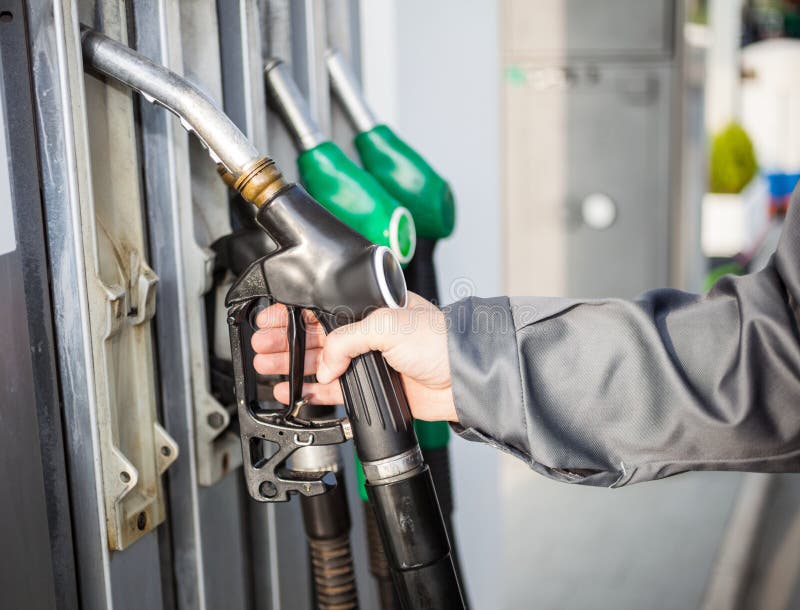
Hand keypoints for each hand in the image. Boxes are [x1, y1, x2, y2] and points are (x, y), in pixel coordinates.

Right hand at [251, 293, 457, 421]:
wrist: (462, 378)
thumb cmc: (439, 340)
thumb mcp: (387, 325)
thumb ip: (347, 341)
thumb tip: (325, 364)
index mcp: (369, 307)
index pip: (321, 308)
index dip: (293, 315)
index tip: (269, 321)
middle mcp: (367, 332)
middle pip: (315, 336)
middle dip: (285, 341)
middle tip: (261, 347)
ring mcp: (369, 360)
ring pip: (321, 362)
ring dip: (293, 365)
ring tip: (268, 367)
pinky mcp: (374, 386)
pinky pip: (335, 389)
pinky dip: (313, 391)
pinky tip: (295, 391)